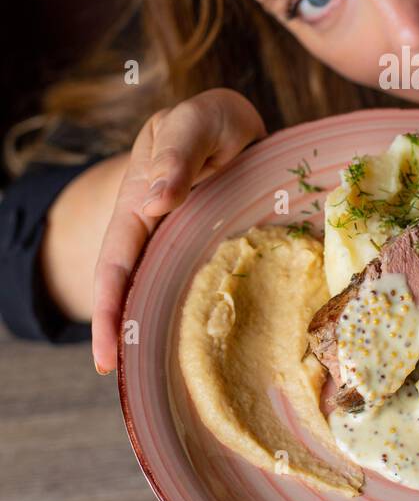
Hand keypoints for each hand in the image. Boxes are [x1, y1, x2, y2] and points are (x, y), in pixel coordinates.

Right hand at [91, 88, 265, 374]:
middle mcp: (150, 231)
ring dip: (152, 333)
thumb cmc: (212, 124)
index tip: (105, 357)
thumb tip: (153, 203)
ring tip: (153, 377)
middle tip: (120, 375)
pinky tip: (201, 352)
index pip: (115, 264)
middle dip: (119, 334)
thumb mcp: (198, 123)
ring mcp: (177, 245)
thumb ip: (180, 154)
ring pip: (158, 295)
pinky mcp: (205, 254)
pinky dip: (189, 320)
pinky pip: (193, 291)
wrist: (229, 127)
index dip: (107, 311)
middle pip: (127, 288)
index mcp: (138, 203)